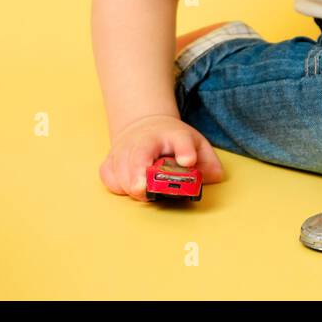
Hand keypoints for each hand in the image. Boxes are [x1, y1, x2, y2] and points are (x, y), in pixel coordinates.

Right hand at [99, 113, 225, 200]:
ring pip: (120, 167)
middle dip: (139, 172)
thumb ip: (208, 162)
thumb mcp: (195, 144)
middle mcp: (145, 139)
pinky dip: (116, 184)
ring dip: (128, 183)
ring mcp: (125, 148)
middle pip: (140, 154)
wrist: (145, 128)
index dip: (185, 150)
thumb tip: (213, 176)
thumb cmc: (173, 141)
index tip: (189, 160)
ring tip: (141, 193)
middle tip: (143, 189)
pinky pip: (109, 174)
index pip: (181, 139)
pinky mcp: (111, 160)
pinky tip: (127, 187)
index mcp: (173, 135)